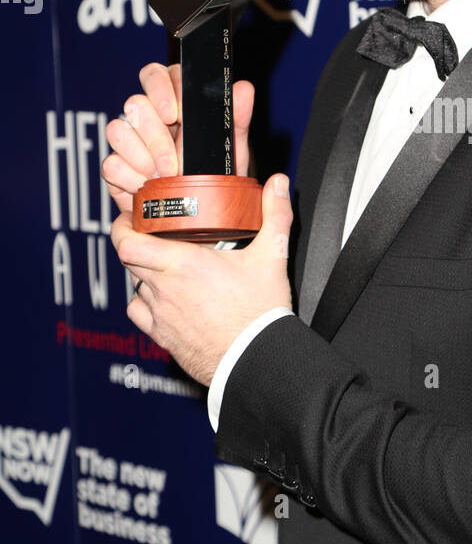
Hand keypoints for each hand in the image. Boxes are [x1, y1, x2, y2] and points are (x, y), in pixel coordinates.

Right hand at [102, 61, 254, 213]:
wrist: (200, 216)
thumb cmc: (216, 175)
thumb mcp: (231, 147)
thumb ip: (236, 116)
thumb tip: (243, 88)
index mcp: (174, 102)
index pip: (156, 75)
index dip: (161, 89)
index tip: (175, 114)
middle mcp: (147, 116)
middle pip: (135, 103)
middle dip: (156, 135)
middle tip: (173, 161)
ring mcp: (129, 141)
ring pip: (117, 130)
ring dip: (143, 157)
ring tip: (164, 176)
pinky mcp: (116, 167)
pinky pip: (111, 164)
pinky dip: (131, 178)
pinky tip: (147, 188)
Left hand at [113, 173, 293, 385]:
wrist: (256, 361)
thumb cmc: (260, 314)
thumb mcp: (272, 257)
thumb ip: (275, 215)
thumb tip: (278, 183)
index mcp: (183, 264)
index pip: (127, 241)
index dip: (122, 226)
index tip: (132, 217)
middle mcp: (164, 288)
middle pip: (127, 260)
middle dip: (135, 243)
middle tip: (151, 235)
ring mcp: (160, 315)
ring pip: (135, 285)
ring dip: (143, 273)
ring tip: (164, 266)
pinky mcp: (163, 337)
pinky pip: (140, 314)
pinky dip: (145, 303)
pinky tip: (163, 298)